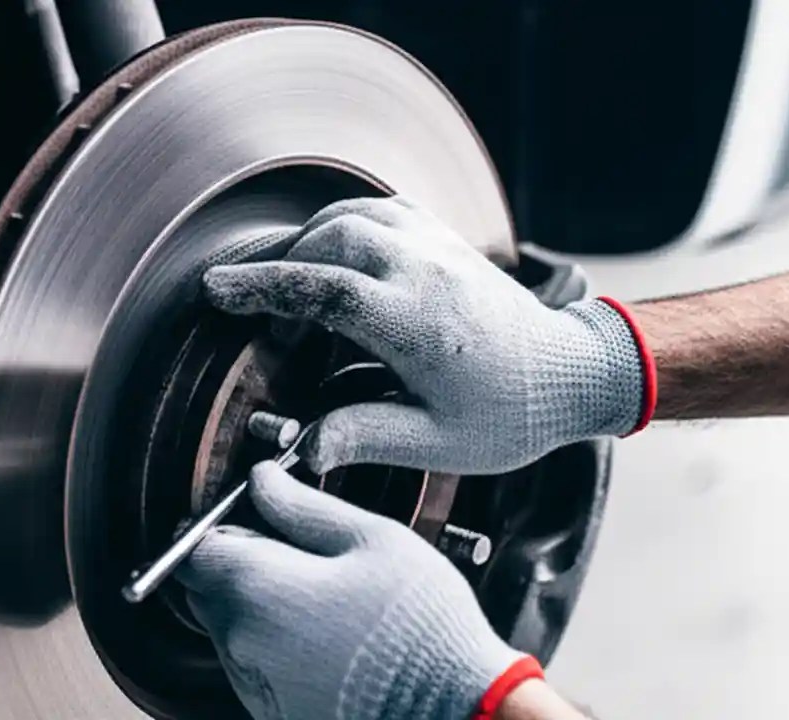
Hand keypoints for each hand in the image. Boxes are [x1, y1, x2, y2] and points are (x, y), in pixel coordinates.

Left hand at [178, 461, 529, 719]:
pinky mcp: (275, 714)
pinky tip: (328, 638)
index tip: (253, 514)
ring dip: (259, 607)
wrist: (458, 710)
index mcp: (258, 590)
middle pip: (205, 589)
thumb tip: (263, 478)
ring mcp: (256, 687)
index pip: (194, 548)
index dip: (219, 523)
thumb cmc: (423, 627)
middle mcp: (242, 645)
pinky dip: (277, 646)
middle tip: (299, 553)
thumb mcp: (373, 540)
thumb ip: (303, 507)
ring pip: (229, 629)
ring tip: (325, 599)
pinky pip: (254, 667)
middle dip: (238, 564)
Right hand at [203, 197, 648, 474]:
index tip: (216, 290)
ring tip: (289, 291)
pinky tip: (329, 258)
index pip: (322, 290)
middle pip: (325, 245)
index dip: (262, 287)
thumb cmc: (508, 414)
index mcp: (417, 323)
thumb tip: (304, 448)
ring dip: (305, 245)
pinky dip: (340, 226)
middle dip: (277, 272)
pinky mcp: (443, 237)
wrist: (572, 371)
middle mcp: (423, 270)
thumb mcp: (436, 442)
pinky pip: (377, 210)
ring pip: (347, 218)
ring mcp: (435, 245)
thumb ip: (365, 435)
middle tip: (258, 319)